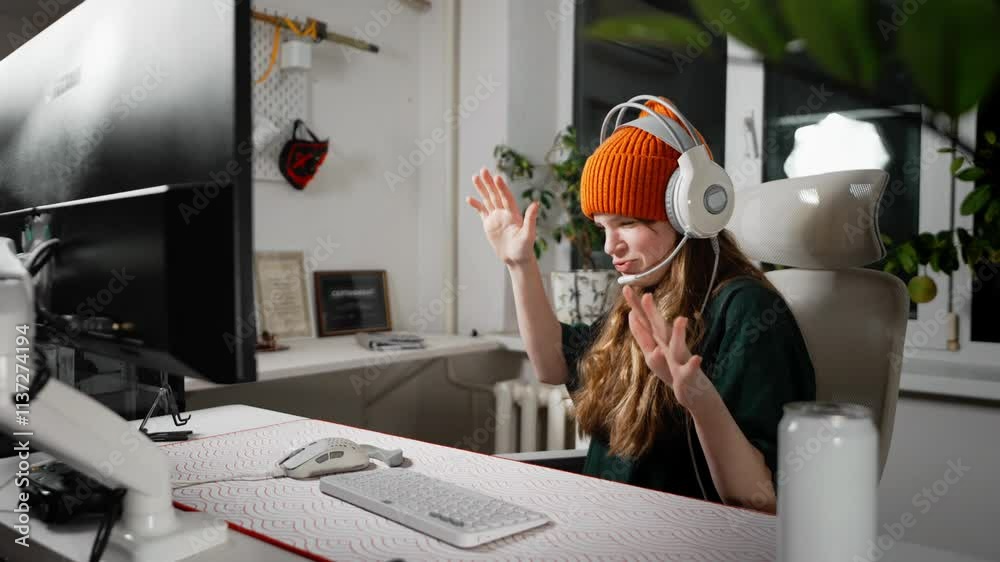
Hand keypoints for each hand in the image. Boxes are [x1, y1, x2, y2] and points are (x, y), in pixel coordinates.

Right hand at [466, 168, 539, 266]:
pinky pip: (482, 212)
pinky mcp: (489, 224)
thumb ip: (530, 219)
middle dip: (489, 183)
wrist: (516, 259)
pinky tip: (469, 198)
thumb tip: (536, 203)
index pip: (506, 197)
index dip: (502, 187)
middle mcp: (504, 212)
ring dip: (482, 189)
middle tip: (483, 170)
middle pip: (495, 195)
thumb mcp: (528, 234)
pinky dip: (476, 205)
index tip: (497, 177)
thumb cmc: (525, 248)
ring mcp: (496, 217)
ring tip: (475, 177)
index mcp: (514, 213)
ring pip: (488, 200)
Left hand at [623, 285, 711, 411]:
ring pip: (678, 345)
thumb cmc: (671, 369)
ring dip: (679, 333)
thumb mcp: (652, 352)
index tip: (626, 288)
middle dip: (653, 313)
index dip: (635, 305)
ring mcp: (680, 358)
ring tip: (681, 320)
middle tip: (646, 296)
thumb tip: (632, 315)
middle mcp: (670, 345)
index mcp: (660, 339)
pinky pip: (690, 370)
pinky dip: (693, 364)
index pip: (644, 320)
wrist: (693, 389)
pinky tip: (697, 359)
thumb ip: (642, 334)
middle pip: (659, 327)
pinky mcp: (688, 374)